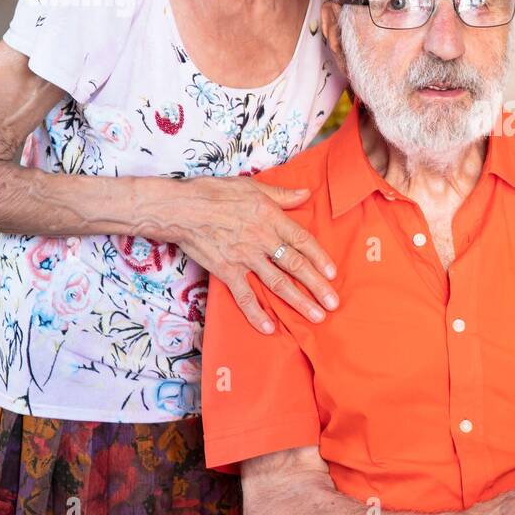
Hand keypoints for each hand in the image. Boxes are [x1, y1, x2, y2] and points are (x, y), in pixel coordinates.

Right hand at [173, 176, 338, 333]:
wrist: (180, 208)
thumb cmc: (214, 193)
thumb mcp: (252, 187)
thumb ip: (281, 195)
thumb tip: (306, 193)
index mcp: (271, 218)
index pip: (302, 240)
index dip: (319, 257)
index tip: (332, 273)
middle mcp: (262, 240)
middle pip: (295, 265)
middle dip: (317, 286)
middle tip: (333, 303)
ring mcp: (245, 258)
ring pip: (277, 283)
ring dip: (299, 301)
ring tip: (316, 316)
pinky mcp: (226, 271)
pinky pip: (244, 295)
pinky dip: (256, 313)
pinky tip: (269, 327)